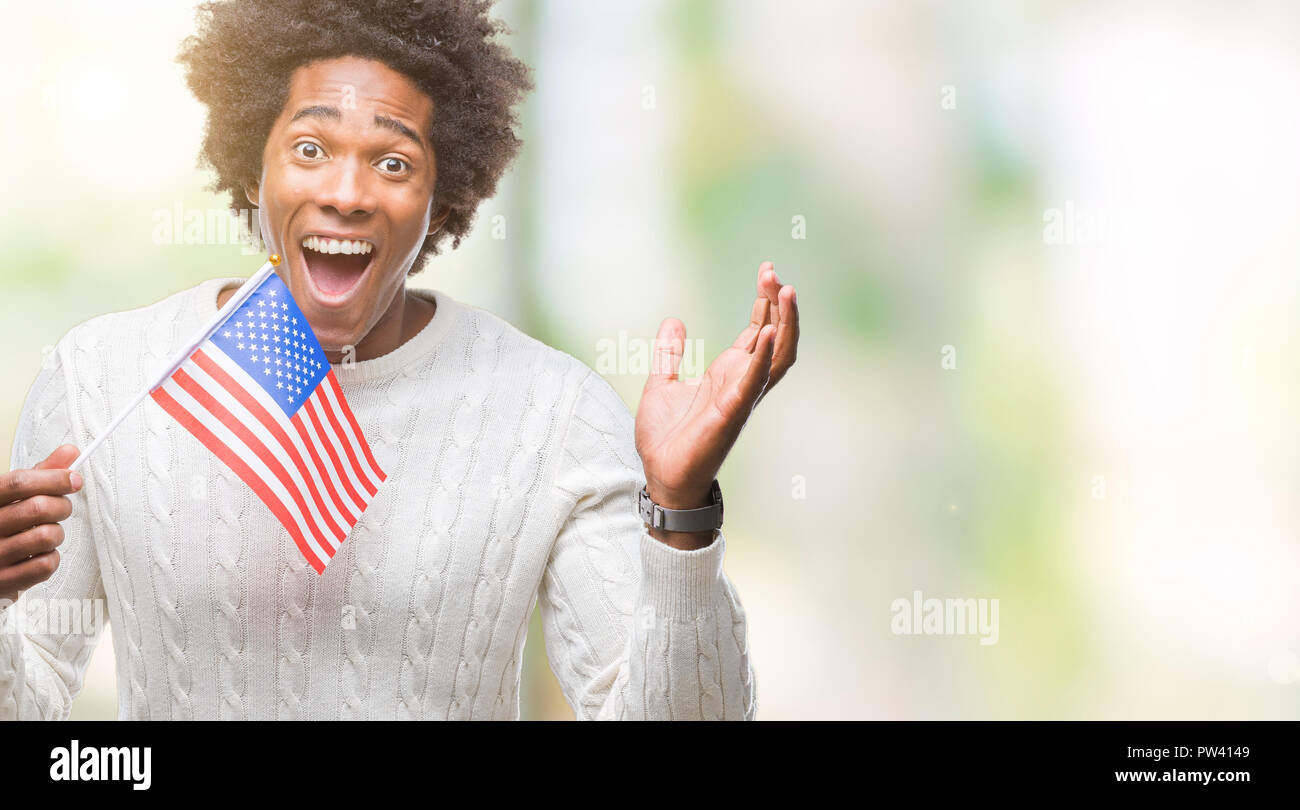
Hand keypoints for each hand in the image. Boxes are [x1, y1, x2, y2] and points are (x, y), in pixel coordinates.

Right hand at [0, 445, 81, 603]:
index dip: (53, 478)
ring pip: (46, 536)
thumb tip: (71, 451)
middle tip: (61, 509)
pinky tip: (40, 555)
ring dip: (57, 534)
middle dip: (61, 506)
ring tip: (47, 534)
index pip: (18, 482)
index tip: (74, 479)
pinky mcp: (4, 582)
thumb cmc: (0, 526)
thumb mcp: (11, 497)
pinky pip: (45, 565)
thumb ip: (40, 474)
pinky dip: (52, 558)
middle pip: (37, 508)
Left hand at [635, 260, 798, 516]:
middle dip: (778, 304)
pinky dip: (763, 356)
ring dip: (784, 323)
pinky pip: (754, 381)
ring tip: (785, 291)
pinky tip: (768, 330)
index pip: (758, 331)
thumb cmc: (666, 439)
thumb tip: (673, 321)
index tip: (767, 271)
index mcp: (729, 375)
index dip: (765, 302)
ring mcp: (740, 397)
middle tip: (774, 272)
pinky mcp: (730, 412)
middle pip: (775, 337)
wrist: (660, 475)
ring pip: (776, 356)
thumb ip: (669, 354)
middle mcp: (742, 383)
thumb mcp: (662, 384)